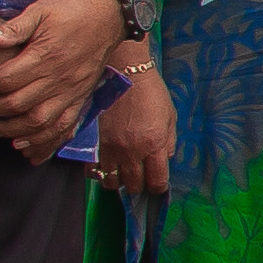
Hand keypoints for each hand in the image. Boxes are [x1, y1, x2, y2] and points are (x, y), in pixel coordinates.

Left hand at [0, 0, 125, 145]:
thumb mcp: (41, 11)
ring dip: (12, 130)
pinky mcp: (81, 98)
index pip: (5, 78)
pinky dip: (44, 140)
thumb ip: (13, 28)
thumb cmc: (72, 11)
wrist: (110, 16)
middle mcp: (58, 77)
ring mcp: (71, 91)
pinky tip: (25, 144)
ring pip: (38, 121)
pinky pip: (63, 126)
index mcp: (46, 55)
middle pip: (17, 103)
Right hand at [93, 69, 174, 199]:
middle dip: (140, 185)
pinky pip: (93, 170)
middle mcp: (131, 151)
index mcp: (153, 144)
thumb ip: (168, 143)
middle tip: (141, 177)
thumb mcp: (170, 117)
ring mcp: (110, 148)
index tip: (158, 184)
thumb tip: (164, 161)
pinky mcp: (94, 142)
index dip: (159, 187)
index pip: (156, 181)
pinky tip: (106, 166)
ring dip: (119, 181)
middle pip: (133, 185)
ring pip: (111, 182)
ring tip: (123, 172)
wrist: (125, 74)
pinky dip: (99, 173)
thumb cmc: (151, 94)